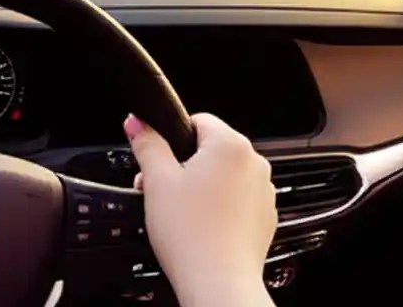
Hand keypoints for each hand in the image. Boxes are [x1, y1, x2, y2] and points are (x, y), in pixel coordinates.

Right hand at [125, 113, 276, 306]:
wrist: (217, 283)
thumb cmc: (190, 234)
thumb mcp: (157, 181)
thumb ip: (147, 144)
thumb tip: (137, 123)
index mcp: (230, 145)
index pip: (197, 121)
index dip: (171, 140)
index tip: (157, 161)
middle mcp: (254, 164)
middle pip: (210, 150)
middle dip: (184, 166)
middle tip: (162, 191)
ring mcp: (263, 192)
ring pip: (224, 176)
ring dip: (202, 186)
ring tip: (182, 213)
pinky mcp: (265, 217)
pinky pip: (237, 200)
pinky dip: (219, 207)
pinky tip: (201, 226)